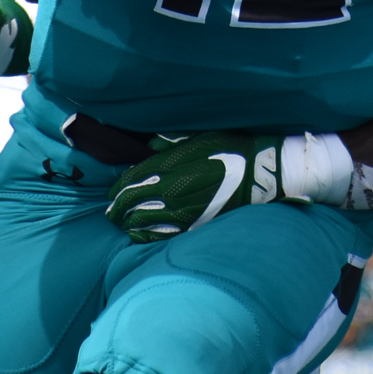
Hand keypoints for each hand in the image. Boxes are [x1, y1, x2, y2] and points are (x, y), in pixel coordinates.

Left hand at [107, 131, 294, 242]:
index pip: (134, 179)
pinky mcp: (195, 224)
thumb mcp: (201, 136)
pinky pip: (164, 233)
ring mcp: (183, 209)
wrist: (261, 173)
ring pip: (145, 219)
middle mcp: (173, 188)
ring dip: (129, 222)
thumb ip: (172, 142)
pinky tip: (139, 237)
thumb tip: (150, 145)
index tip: (111, 194)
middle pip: (135, 201)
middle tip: (111, 214)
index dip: (119, 188)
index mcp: (172, 164)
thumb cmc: (232, 149)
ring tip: (122, 225)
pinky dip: (147, 236)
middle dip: (119, 208)